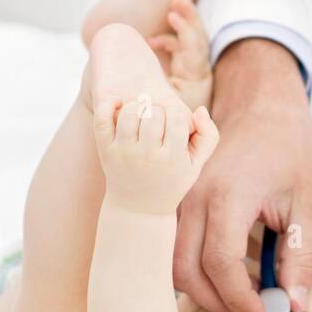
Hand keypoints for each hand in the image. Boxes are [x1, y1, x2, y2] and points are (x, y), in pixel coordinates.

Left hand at [94, 94, 218, 215]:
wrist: (140, 209)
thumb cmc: (172, 180)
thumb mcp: (196, 164)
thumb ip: (208, 135)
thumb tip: (199, 109)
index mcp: (172, 158)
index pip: (176, 116)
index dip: (176, 110)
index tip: (174, 119)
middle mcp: (147, 156)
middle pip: (153, 113)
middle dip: (158, 109)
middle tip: (159, 118)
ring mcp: (124, 153)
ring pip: (130, 113)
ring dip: (138, 106)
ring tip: (143, 114)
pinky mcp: (106, 151)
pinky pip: (102, 119)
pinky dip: (109, 105)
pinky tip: (119, 103)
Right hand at [173, 39, 311, 311]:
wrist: (262, 107)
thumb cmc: (287, 150)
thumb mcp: (309, 202)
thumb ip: (302, 256)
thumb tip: (294, 304)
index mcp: (227, 194)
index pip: (220, 264)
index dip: (240, 299)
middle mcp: (192, 195)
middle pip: (186, 271)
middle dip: (217, 302)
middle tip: (251, 311)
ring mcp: (177, 195)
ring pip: (171, 262)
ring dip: (200, 288)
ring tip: (238, 293)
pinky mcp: (174, 197)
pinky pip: (169, 244)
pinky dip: (189, 267)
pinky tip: (222, 270)